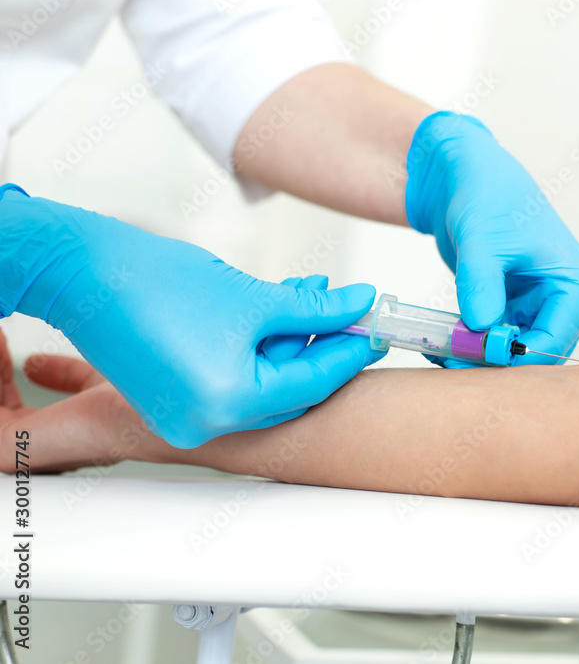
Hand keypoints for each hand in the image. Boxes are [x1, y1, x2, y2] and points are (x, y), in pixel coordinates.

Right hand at [0, 185, 383, 447]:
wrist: (84, 273)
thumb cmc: (154, 282)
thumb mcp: (253, 297)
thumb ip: (314, 308)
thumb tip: (358, 305)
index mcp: (227, 403)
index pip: (312, 383)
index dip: (349, 351)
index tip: (375, 329)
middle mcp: (206, 424)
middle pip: (290, 391)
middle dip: (322, 347)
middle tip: (352, 315)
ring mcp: (188, 419)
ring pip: (264, 385)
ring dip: (292, 343)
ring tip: (314, 296)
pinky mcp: (175, 404)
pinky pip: (235, 383)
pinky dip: (259, 351)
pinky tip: (278, 312)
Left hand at [405, 112, 578, 364]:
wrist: (463, 174)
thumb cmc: (487, 191)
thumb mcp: (482, 237)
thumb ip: (481, 283)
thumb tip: (480, 329)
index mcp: (577, 282)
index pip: (555, 340)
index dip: (515, 357)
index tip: (473, 357)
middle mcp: (565, 300)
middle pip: (536, 354)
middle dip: (495, 361)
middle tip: (452, 361)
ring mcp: (539, 307)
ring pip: (513, 353)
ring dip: (479, 356)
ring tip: (442, 349)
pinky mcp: (513, 309)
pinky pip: (495, 340)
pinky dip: (471, 344)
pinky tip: (443, 342)